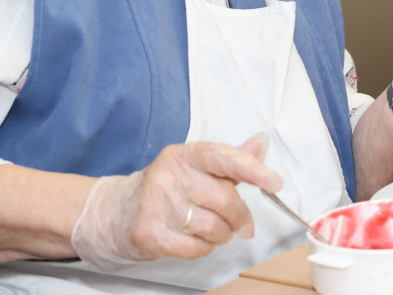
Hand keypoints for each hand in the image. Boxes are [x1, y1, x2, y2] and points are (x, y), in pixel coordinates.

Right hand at [70, 136, 282, 271]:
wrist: (117, 212)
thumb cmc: (168, 189)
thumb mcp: (198, 167)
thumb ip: (231, 159)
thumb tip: (260, 144)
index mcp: (187, 154)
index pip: (224, 157)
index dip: (253, 170)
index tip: (275, 183)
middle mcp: (170, 174)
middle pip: (224, 199)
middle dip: (240, 217)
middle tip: (242, 225)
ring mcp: (156, 203)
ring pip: (212, 227)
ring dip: (222, 234)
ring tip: (215, 230)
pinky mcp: (148, 232)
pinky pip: (195, 248)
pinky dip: (204, 248)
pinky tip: (197, 240)